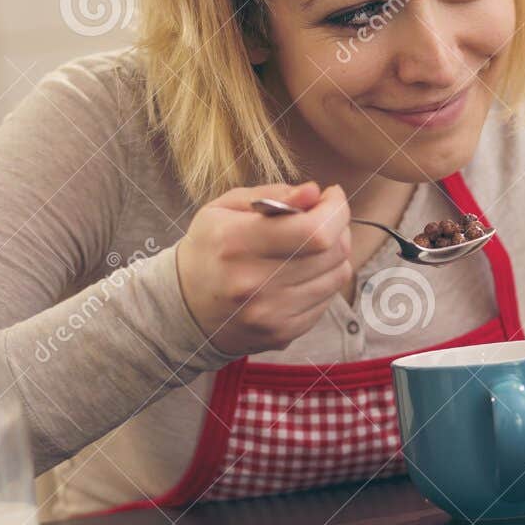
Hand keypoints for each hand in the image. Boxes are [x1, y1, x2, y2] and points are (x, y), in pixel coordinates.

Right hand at [174, 180, 352, 356]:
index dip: (335, 209)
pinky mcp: (283, 333)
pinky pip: (328, 299)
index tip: (331, 196)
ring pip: (338, 275)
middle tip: (324, 217)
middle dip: (338, 226)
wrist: (185, 307)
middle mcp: (253, 283)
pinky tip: (302, 272)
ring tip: (312, 245)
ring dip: (334, 253)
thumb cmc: (209, 249)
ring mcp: (270, 313)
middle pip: (333, 251)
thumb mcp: (224, 208)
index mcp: (236, 243)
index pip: (315, 230)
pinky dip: (324, 280)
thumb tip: (314, 191)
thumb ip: (273, 193)